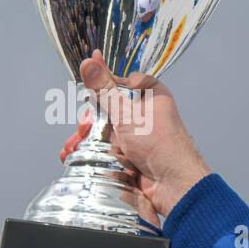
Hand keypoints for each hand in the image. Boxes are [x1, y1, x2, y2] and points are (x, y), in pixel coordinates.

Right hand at [59, 52, 208, 219]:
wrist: (175, 186)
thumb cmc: (160, 146)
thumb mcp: (127, 114)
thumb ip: (105, 90)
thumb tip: (89, 62)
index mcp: (153, 96)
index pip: (125, 81)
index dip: (106, 85)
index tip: (88, 88)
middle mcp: (146, 114)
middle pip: (109, 109)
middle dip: (91, 120)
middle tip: (84, 128)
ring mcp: (138, 136)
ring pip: (105, 131)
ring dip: (87, 139)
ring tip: (74, 147)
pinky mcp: (131, 156)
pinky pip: (107, 150)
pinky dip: (92, 153)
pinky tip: (75, 157)